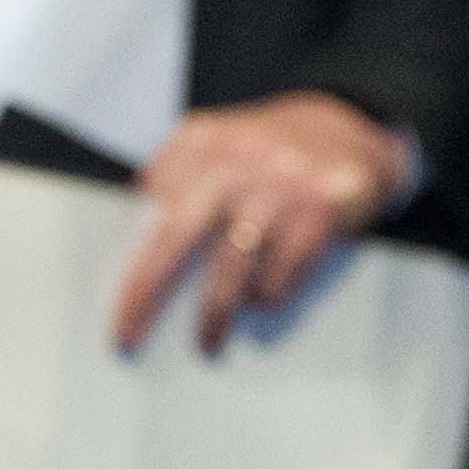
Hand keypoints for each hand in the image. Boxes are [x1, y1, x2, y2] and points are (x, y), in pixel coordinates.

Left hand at [112, 92, 414, 355]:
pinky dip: (268, 297)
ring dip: (215, 315)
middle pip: (176, 235)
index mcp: (202, 140)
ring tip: (208, 341)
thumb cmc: (269, 153)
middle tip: (128, 336)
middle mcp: (237, 157)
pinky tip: (264, 298)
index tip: (114, 300)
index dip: (128, 257)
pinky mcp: (322, 209)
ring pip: (232, 270)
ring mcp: (281, 184)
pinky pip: (281, 275)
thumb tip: (132, 251)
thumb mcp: (220, 145)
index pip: (148, 206)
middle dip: (147, 292)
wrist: (355, 127)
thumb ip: (177, 179)